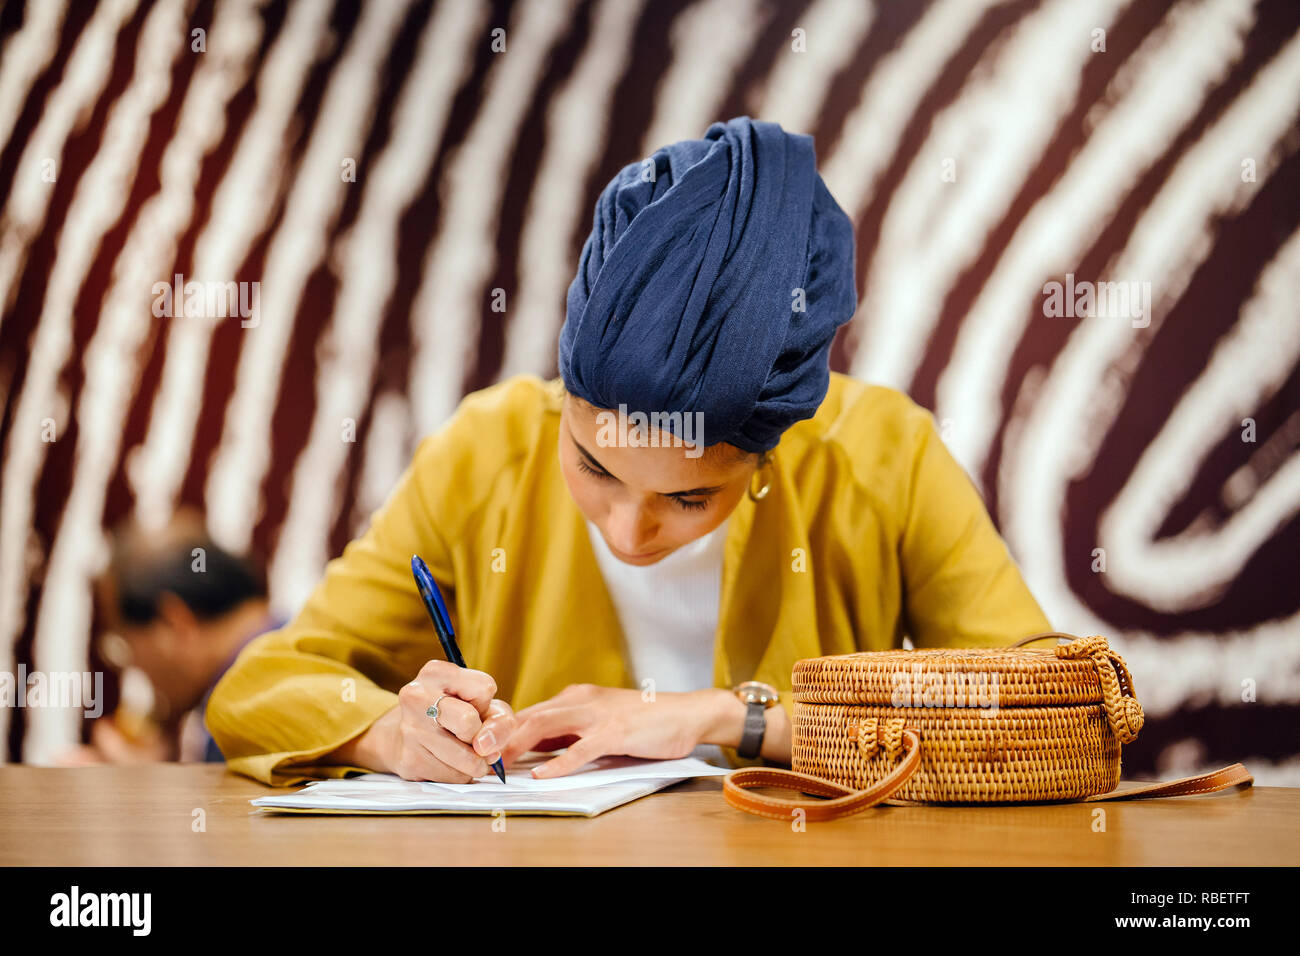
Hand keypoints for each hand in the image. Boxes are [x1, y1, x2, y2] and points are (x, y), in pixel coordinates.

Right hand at [341, 661, 516, 782]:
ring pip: (466, 758)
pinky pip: (454, 776)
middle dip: (480, 735)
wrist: (406, 738)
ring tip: (463, 751)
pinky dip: (460, 774)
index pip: (484, 688)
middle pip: (469, 721)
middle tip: (469, 734)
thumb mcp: (484, 706)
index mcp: (435, 672)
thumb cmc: (453, 716)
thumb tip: (487, 748)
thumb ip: (500, 721)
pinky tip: (446, 761)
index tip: (472, 706)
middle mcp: (416, 696)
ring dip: (475, 761)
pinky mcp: (409, 761)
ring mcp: (409, 729)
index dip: (486, 704)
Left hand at [499, 684, 715, 777]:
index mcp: (575, 698)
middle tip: (474, 752)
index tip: (479, 746)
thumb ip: (568, 733)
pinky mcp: (616, 732)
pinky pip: (581, 749)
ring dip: (517, 743)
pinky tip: (542, 773)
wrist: (686, 713)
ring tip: (495, 761)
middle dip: (498, 734)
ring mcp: (598, 715)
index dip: (501, 728)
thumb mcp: (598, 723)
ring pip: (546, 725)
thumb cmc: (643, 722)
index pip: (528, 711)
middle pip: (529, 715)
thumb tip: (534, 750)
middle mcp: (582, 700)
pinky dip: (558, 762)